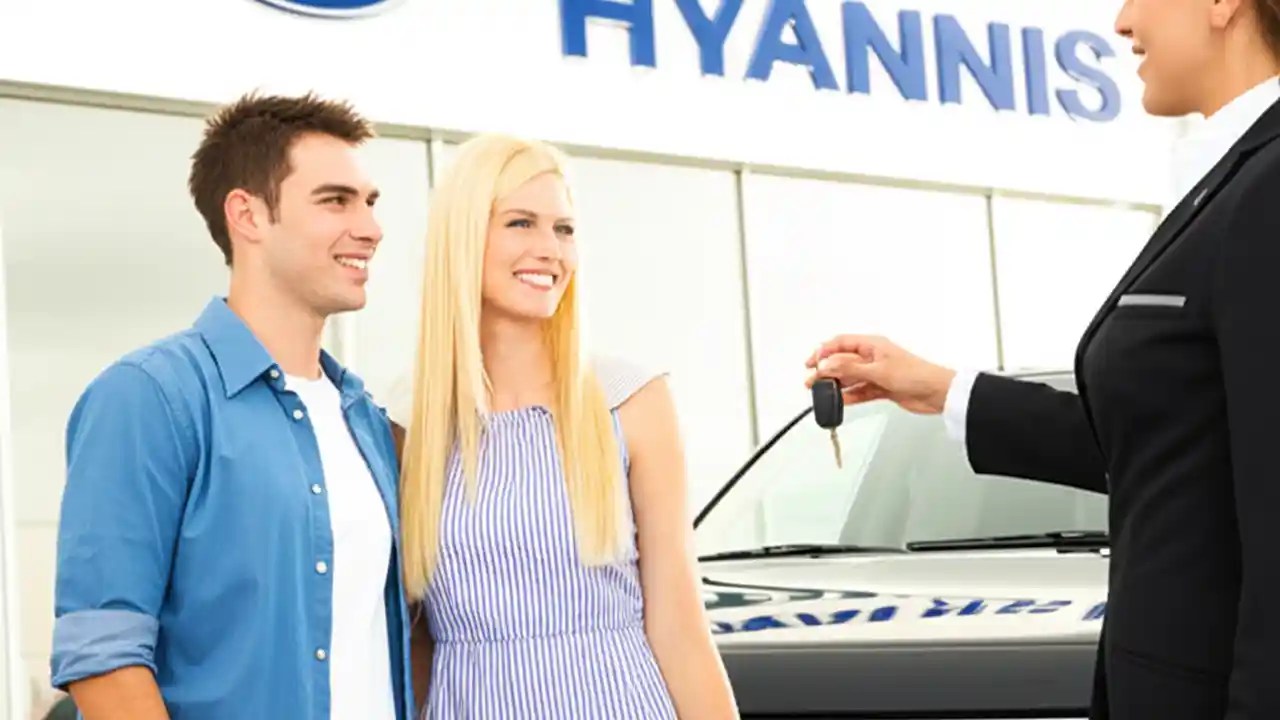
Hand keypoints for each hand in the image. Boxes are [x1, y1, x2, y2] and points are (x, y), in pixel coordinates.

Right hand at [804, 335, 956, 414]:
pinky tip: (840, 401)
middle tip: (812, 381)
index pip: (841, 344)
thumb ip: (849, 368)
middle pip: (843, 361)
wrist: (937, 393)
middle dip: (826, 370)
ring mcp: (877, 373)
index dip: (824, 352)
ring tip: (821, 393)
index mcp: (872, 345)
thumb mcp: (878, 370)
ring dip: (836, 384)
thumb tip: (826, 364)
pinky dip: (850, 396)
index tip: (812, 363)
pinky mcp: (882, 388)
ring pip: (850, 377)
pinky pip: (860, 391)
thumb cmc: (915, 374)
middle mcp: (873, 358)